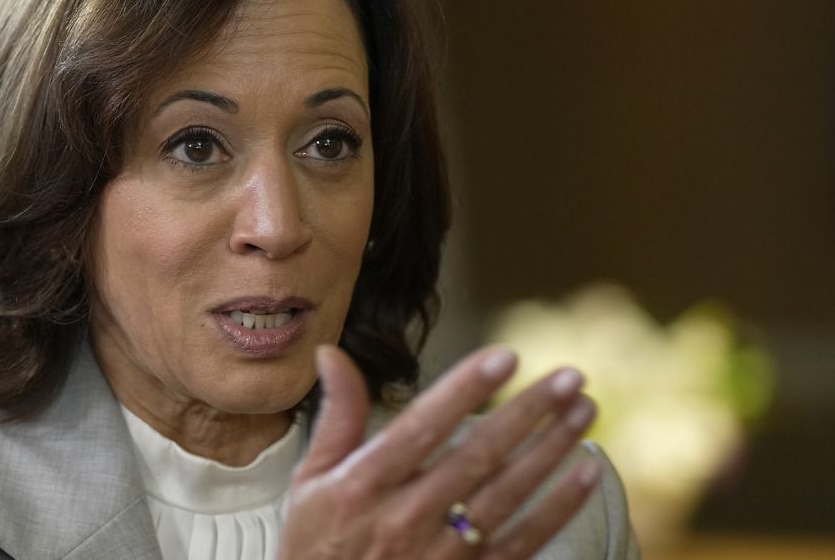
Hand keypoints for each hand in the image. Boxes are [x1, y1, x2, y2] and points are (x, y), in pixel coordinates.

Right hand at [279, 345, 599, 558]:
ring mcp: (439, 552)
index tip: (505, 356)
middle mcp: (404, 516)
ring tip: (584, 410)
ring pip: (507, 493)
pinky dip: (558, 507)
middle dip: (528, 412)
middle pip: (477, 455)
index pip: (422, 426)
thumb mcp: (310, 480)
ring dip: (551, 449)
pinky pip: (522, 541)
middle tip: (569, 377)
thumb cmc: (315, 544)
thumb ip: (336, 417)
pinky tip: (584, 472)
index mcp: (364, 484)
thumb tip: (332, 354)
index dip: (465, 389)